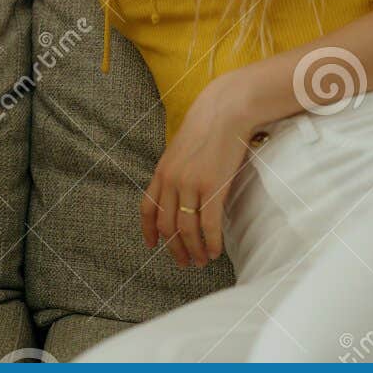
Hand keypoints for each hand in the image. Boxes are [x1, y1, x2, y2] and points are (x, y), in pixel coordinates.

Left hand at [141, 76, 255, 267]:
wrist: (225, 111)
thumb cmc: (207, 128)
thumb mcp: (181, 149)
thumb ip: (176, 171)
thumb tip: (178, 194)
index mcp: (161, 172)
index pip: (147, 209)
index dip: (148, 231)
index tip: (152, 246)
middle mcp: (172, 181)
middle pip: (167, 226)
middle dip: (174, 248)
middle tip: (184, 262)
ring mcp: (191, 185)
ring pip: (186, 229)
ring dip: (193, 250)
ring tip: (200, 261)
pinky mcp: (213, 187)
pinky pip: (209, 225)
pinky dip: (210, 243)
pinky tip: (215, 252)